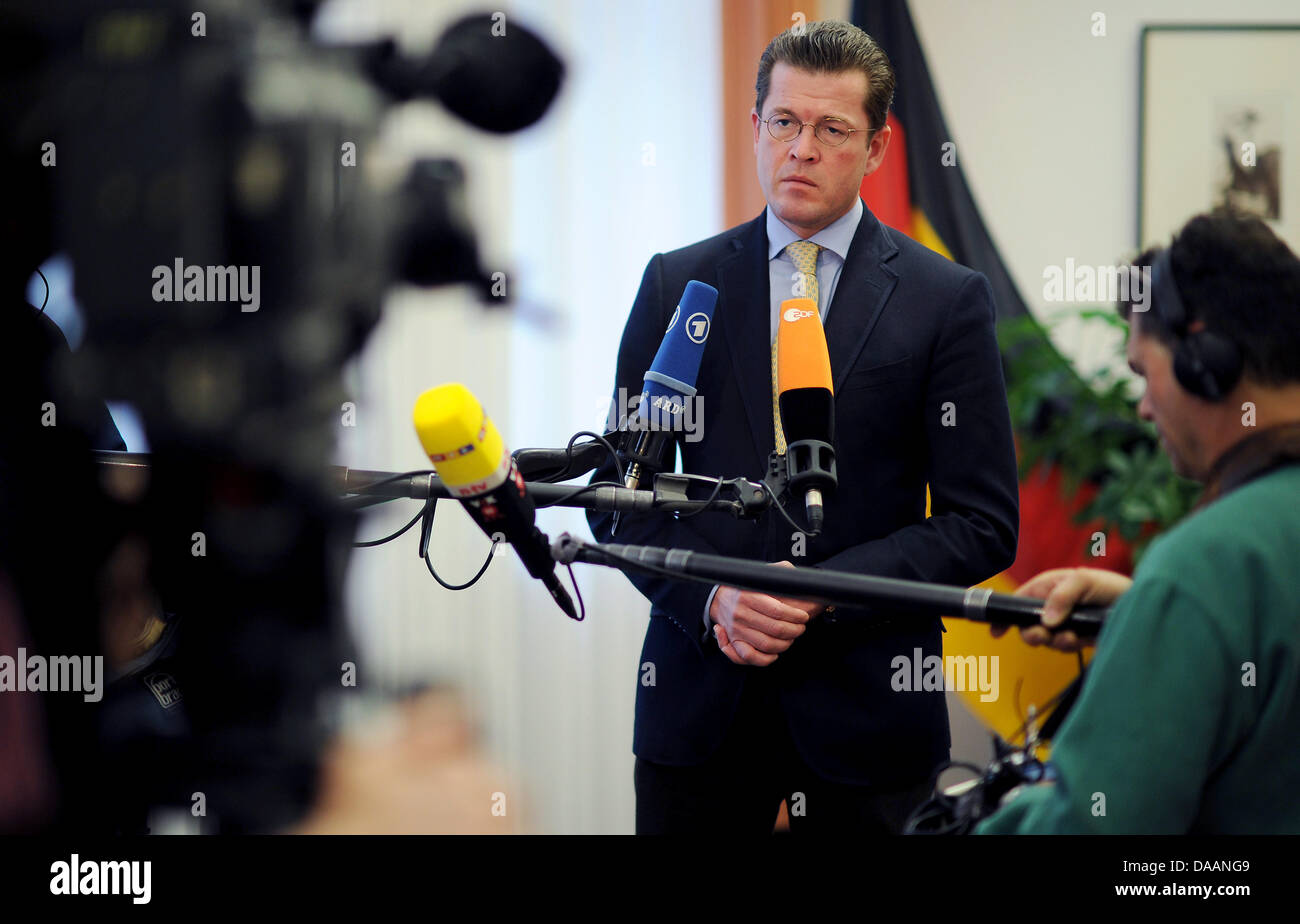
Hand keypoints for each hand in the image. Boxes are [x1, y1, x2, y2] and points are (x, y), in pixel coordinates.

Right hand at [710, 562, 815, 666]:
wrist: (720, 598)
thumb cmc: (746, 587)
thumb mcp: (761, 573)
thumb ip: (779, 573)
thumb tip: (797, 579)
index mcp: (748, 595)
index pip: (778, 610)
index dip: (795, 616)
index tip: (803, 616)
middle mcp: (741, 613)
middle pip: (775, 629)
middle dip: (795, 630)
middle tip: (801, 627)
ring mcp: (736, 630)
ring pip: (767, 644)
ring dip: (785, 644)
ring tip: (792, 637)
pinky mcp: (734, 642)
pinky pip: (750, 657)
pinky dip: (765, 659)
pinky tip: (775, 653)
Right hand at [989, 567, 1131, 651]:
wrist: (1142, 607)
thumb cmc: (1112, 586)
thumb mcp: (1084, 581)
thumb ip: (1062, 596)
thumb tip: (1046, 620)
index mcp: (1048, 587)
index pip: (1019, 600)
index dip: (1006, 614)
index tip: (997, 631)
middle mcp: (1053, 606)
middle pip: (1027, 625)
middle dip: (1032, 633)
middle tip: (1042, 635)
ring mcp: (1065, 623)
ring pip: (1045, 639)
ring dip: (1055, 640)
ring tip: (1072, 635)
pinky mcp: (1078, 638)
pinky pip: (1063, 647)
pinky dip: (1069, 645)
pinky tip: (1081, 639)